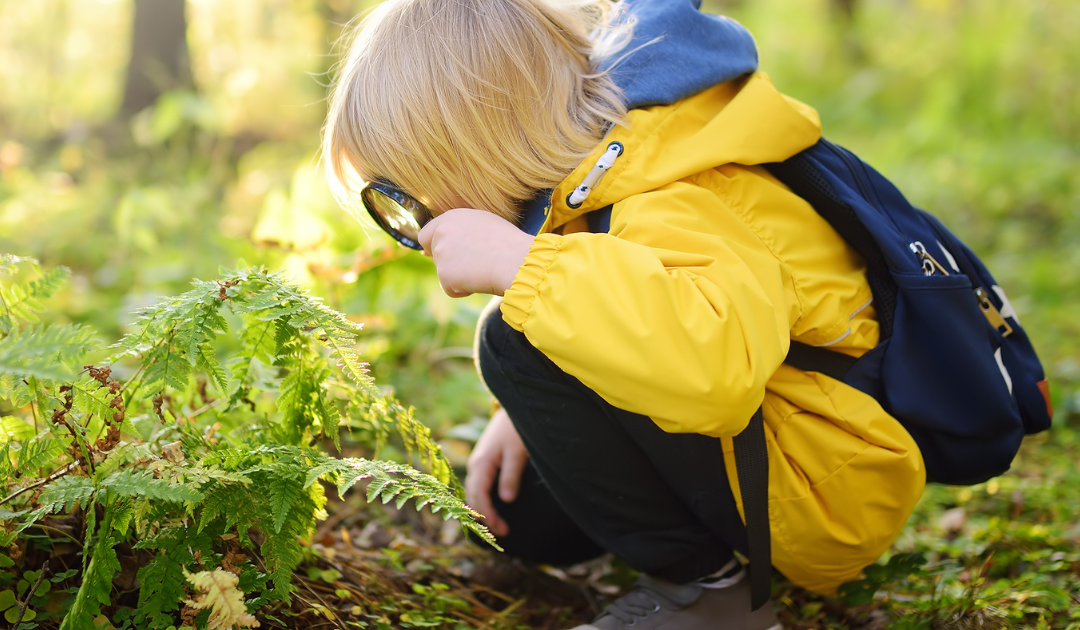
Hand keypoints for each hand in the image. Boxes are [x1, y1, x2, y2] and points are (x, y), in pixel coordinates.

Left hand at [418, 208, 533, 297]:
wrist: (516, 260)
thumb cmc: (508, 243)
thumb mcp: (483, 224)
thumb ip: (461, 230)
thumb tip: (443, 243)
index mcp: (451, 217)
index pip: (427, 233)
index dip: (432, 246)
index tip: (441, 255)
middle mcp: (442, 233)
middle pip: (433, 255)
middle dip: (448, 263)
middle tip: (471, 267)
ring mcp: (441, 254)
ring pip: (444, 273)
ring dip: (458, 277)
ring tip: (482, 271)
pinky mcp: (444, 275)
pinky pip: (450, 289)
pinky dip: (463, 290)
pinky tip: (480, 281)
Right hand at [465, 407, 528, 536]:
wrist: (515, 404)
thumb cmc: (517, 428)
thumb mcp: (517, 452)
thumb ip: (511, 476)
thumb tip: (506, 501)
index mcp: (481, 464)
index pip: (480, 497)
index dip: (489, 516)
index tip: (503, 531)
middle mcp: (476, 464)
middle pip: (473, 497)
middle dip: (485, 517)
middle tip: (504, 533)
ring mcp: (478, 462)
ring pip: (474, 492)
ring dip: (483, 509)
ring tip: (499, 525)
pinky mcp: (485, 460)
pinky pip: (479, 485)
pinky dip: (483, 499)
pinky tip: (493, 507)